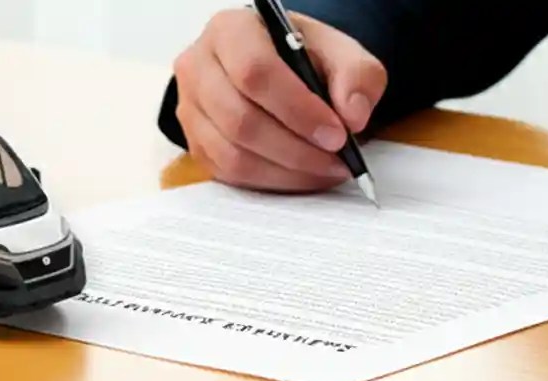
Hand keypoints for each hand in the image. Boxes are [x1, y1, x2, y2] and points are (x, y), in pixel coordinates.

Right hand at [171, 9, 386, 191]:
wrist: (275, 69)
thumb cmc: (300, 56)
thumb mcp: (338, 51)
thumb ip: (356, 75)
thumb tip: (353, 116)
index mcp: (231, 30)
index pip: (254, 72)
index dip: (298, 110)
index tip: (337, 134)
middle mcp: (199, 67)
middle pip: (240, 120)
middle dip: (296, 149)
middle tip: (337, 160)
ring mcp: (191, 109)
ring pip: (233, 155)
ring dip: (287, 171)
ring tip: (326, 170)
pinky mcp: (197, 144)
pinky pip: (230, 174)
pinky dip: (272, 182)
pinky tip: (303, 175)